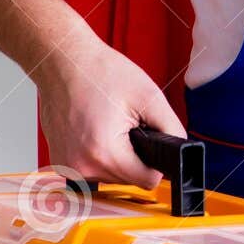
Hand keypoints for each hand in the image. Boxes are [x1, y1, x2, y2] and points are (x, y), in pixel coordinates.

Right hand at [34, 23, 185, 190]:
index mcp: (105, 153)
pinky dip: (98, 152)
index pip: (147, 181)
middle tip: (128, 124)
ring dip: (116, 154)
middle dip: (135, 154)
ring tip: (110, 123)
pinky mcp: (60, 161)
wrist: (63, 62)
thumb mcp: (149, 96)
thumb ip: (171, 128)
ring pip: (110, 174)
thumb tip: (183, 151)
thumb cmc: (101, 73)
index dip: (156, 161)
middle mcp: (81, 167)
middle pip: (128, 178)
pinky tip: (96, 129)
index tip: (152, 142)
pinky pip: (92, 167)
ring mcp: (67, 166)